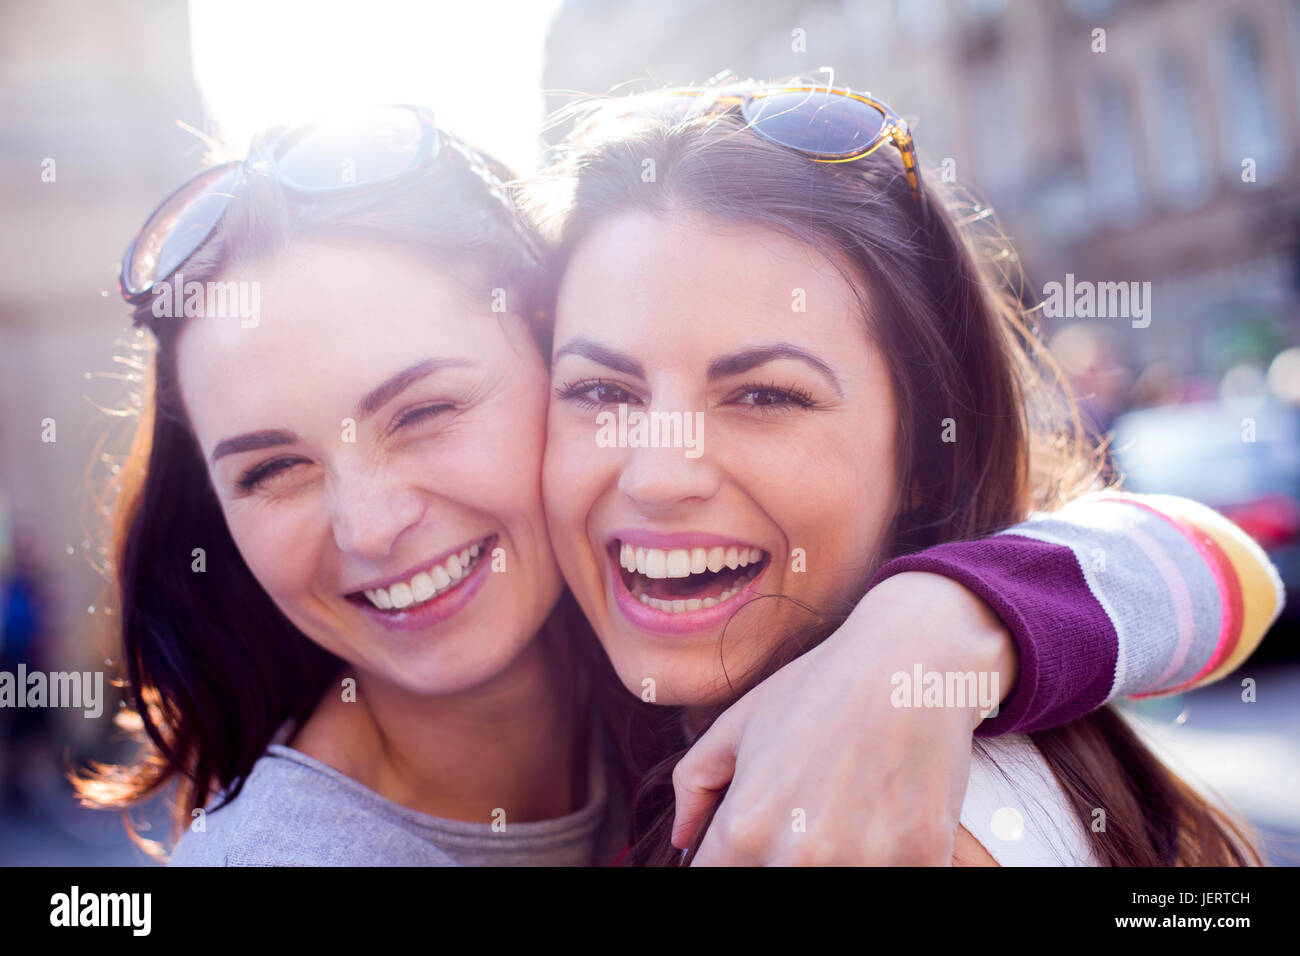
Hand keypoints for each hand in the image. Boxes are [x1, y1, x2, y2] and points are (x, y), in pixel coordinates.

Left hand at [671, 571, 1016, 864]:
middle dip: (781, 858)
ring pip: (837, 884)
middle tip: (808, 812)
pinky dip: (892, 857)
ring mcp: (865, 863)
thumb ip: (694, 784)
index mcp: (745, 828)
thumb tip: (682, 840)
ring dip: (842, 860)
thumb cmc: (819, 688)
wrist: (913, 662)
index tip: (752, 841)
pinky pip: (898, 879)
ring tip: (852, 813)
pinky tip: (890, 820)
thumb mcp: (738, 724)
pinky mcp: (924, 860)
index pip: (717, 882)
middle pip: (776, 885)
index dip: (731, 861)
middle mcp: (800, 856)